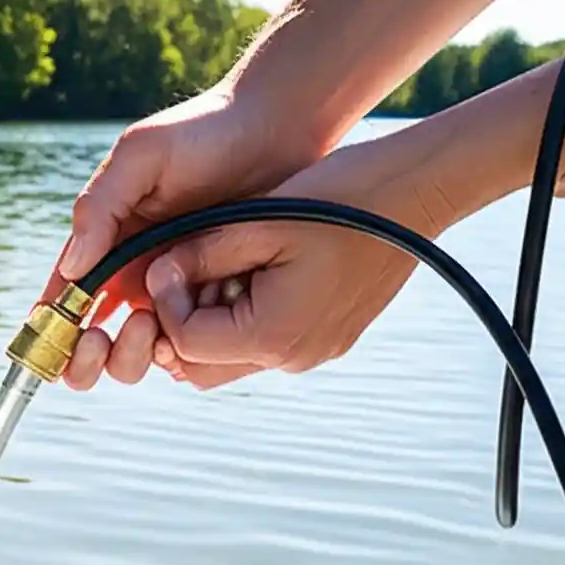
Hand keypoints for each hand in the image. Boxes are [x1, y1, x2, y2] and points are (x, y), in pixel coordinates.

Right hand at [44, 86, 323, 390]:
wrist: (278, 131)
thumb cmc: (204, 132)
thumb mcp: (142, 156)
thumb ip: (100, 205)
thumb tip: (70, 270)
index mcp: (104, 243)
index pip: (61, 301)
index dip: (49, 332)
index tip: (60, 336)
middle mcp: (132, 276)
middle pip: (90, 346)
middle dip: (85, 358)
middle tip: (101, 338)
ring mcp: (173, 294)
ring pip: (135, 357)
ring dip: (130, 357)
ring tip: (153, 325)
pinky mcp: (213, 304)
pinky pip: (187, 346)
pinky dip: (180, 352)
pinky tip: (189, 332)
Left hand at [144, 136, 459, 389]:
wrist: (410, 197)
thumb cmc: (336, 200)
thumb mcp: (254, 222)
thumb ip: (199, 255)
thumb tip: (154, 278)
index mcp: (273, 335)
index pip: (186, 344)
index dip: (165, 304)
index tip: (166, 263)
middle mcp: (292, 358)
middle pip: (203, 367)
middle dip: (182, 323)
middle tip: (185, 273)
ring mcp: (313, 354)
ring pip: (232, 360)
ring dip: (213, 323)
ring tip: (224, 268)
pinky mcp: (326, 340)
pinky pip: (266, 344)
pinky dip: (245, 319)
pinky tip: (255, 273)